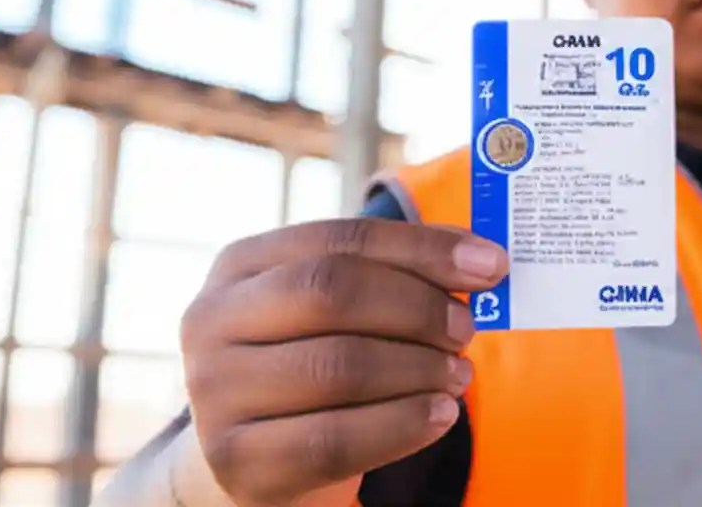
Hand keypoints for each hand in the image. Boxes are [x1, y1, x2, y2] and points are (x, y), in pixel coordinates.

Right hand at [180, 219, 506, 506]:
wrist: (255, 457)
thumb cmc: (313, 366)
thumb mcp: (335, 313)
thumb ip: (393, 276)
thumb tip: (482, 259)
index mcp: (240, 266)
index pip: (341, 239)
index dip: (422, 248)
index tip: (491, 265)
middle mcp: (211, 321)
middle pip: (332, 293)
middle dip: (418, 307)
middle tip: (466, 329)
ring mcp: (214, 393)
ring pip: (338, 366)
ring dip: (419, 369)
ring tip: (458, 375)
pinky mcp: (236, 462)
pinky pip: (334, 440)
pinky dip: (403, 425)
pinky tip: (440, 415)